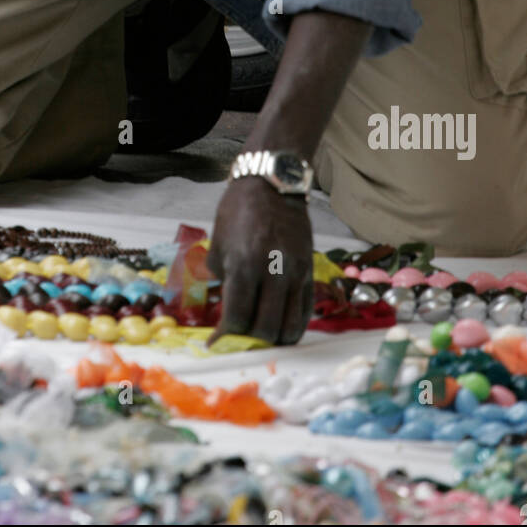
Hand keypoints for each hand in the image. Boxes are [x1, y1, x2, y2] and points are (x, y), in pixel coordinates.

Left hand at [207, 175, 312, 344]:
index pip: (238, 318)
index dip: (224, 336)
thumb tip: (225, 307)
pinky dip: (292, 328)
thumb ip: (221, 277)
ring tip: (259, 336)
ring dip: (272, 338)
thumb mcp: (219, 241)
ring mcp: (296, 273)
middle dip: (248, 340)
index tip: (216, 343)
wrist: (273, 184)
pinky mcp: (310, 272)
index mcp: (245, 263)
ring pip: (289, 327)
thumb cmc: (238, 209)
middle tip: (237, 338)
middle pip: (265, 329)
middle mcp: (273, 271)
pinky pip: (305, 312)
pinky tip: (280, 329)